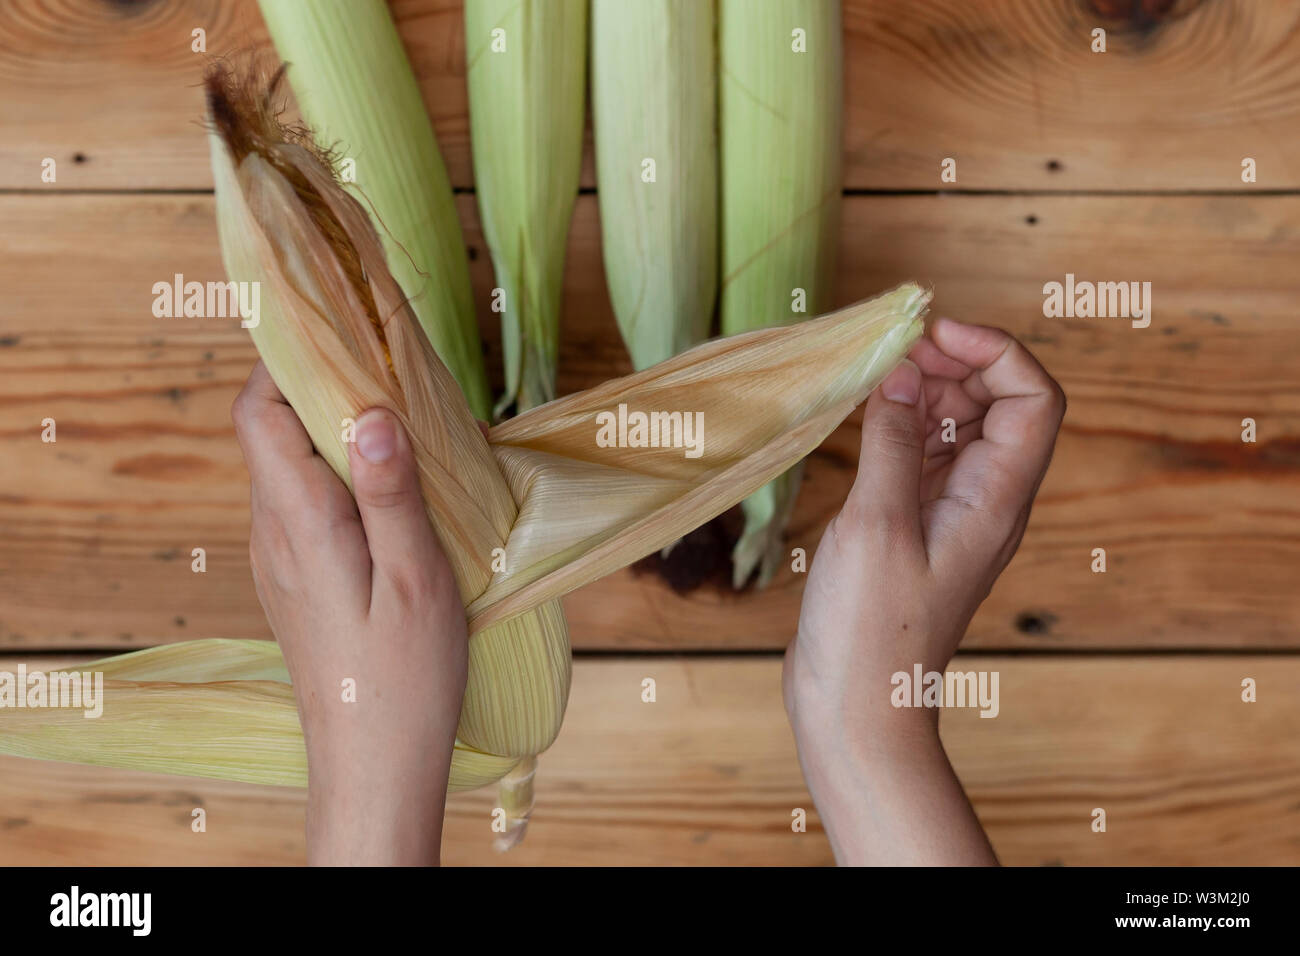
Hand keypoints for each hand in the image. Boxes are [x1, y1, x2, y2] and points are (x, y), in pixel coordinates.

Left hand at [232, 362, 467, 865]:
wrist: (373, 764)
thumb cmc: (403, 678)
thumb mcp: (415, 579)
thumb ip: (391, 493)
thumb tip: (370, 409)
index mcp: (299, 523)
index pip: (258, 412)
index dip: (289, 359)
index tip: (346, 331)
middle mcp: (274, 533)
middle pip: (272, 430)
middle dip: (324, 387)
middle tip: (394, 372)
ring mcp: (280, 559)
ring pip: (291, 466)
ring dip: (337, 433)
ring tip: (405, 427)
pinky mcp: (297, 581)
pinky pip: (305, 503)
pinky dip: (341, 476)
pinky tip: (395, 493)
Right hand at [785, 318, 1065, 864]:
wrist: (857, 708)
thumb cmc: (871, 630)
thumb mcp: (877, 524)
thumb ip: (890, 442)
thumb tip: (896, 377)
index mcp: (996, 499)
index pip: (1034, 400)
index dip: (995, 352)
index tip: (933, 334)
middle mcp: (985, 501)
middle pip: (999, 405)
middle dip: (957, 363)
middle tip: (897, 352)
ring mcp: (951, 514)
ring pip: (959, 427)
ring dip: (926, 390)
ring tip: (877, 379)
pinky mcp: (915, 526)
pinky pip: (923, 456)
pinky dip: (902, 425)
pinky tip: (867, 417)